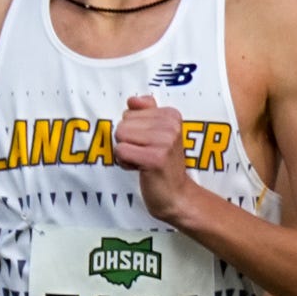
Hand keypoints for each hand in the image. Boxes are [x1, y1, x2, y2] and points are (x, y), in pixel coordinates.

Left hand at [112, 93, 196, 220]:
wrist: (176, 195)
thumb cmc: (163, 164)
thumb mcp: (158, 133)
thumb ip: (146, 112)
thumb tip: (133, 99)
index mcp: (172, 115)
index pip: (130, 112)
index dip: (134, 131)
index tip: (149, 144)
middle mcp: (170, 126)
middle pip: (123, 123)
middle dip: (128, 141)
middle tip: (146, 154)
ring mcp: (164, 141)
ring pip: (120, 135)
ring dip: (126, 152)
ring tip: (143, 161)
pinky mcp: (154, 158)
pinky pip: (120, 151)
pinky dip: (125, 163)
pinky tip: (141, 169)